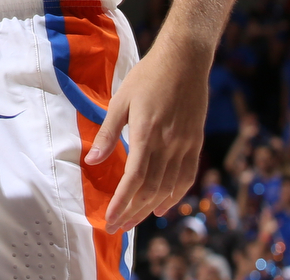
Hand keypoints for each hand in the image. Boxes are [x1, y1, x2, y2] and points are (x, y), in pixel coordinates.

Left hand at [87, 35, 209, 233]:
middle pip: (151, 190)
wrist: (184, 61)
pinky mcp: (195, 143)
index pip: (133, 180)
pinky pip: (186, 177)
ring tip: (135, 221)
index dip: (121, 203)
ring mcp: (185, 146)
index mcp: (146, 135)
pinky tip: (163, 206)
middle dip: (133, 212)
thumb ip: (107, 133)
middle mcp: (168, 145)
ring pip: (169, 188)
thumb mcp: (121, 101)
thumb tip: (93, 161)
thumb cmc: (147, 77)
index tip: (110, 220)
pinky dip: (175, 195)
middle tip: (118, 227)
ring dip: (151, 208)